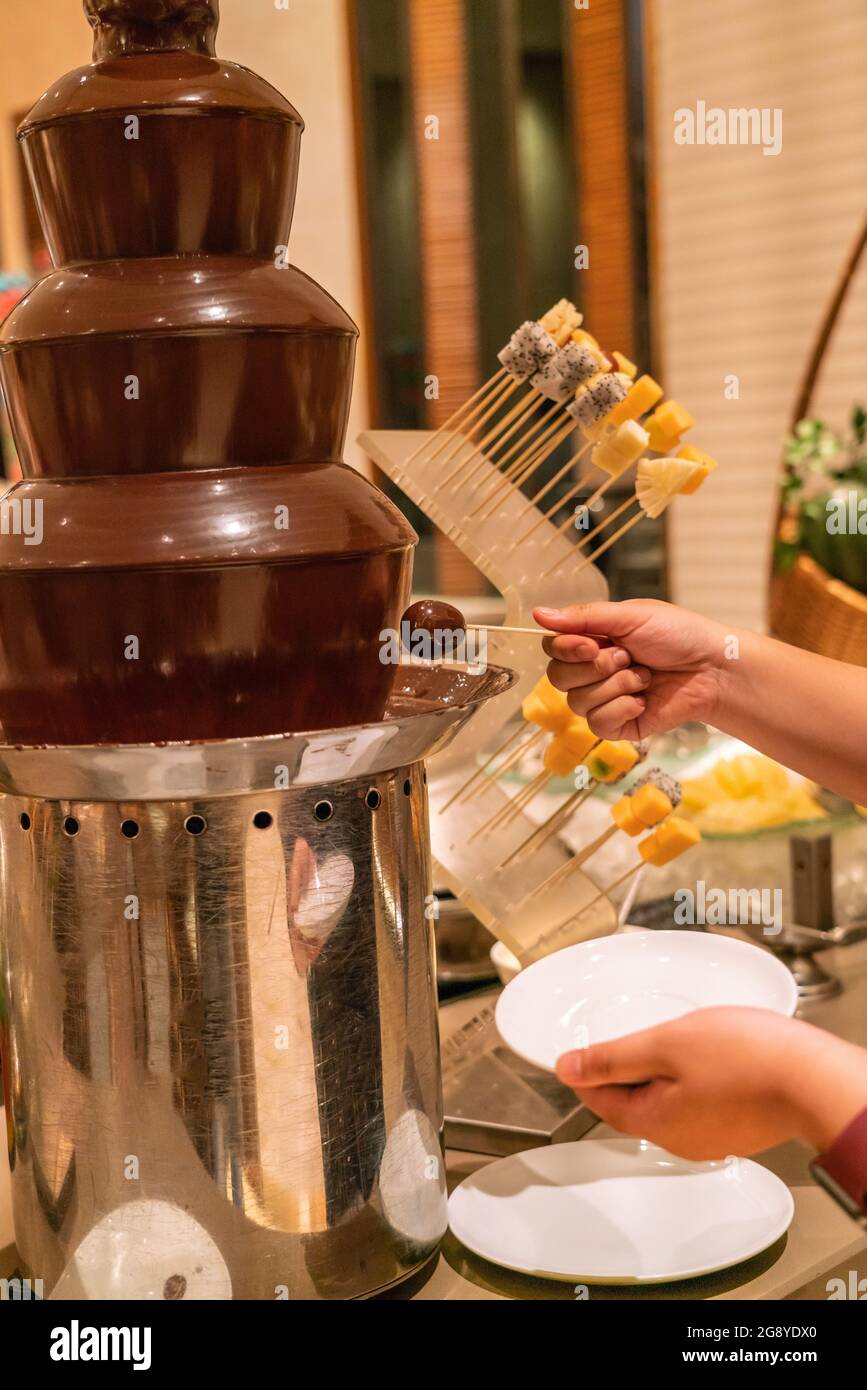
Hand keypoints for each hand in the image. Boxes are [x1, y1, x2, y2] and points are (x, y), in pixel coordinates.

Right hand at [534, 598, 730, 740]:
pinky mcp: (619, 725)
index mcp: (593, 641)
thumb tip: (538, 613)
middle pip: (557, 678)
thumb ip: (584, 617)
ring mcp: (605, 700)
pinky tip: (644, 700)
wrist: (713, 669)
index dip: (567, 649)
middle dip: (596, 667)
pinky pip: (598, 724)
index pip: (552, 649)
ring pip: (577, 702)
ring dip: (616, 686)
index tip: (592, 644)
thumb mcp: (631, 615)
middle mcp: (593, 671)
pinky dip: (622, 709)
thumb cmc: (679, 635)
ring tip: (644, 677)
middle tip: (628, 657)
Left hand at [556, 1006, 866, 1159]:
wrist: (813, 1078)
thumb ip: (612, 1057)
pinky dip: (693, 1080)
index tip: (581, 1048)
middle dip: (626, 1068)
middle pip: (632, 1102)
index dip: (586, 1069)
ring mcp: (710, 1137)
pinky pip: (698, 1103)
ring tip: (676, 1040)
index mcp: (654, 1123)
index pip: (599, 1099)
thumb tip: (568, 1068)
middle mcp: (679, 1140)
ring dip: (662, 1072)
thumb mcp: (665, 1045)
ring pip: (667, 1101)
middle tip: (633, 1035)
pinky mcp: (736, 1127)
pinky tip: (709, 1057)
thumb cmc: (747, 1060)